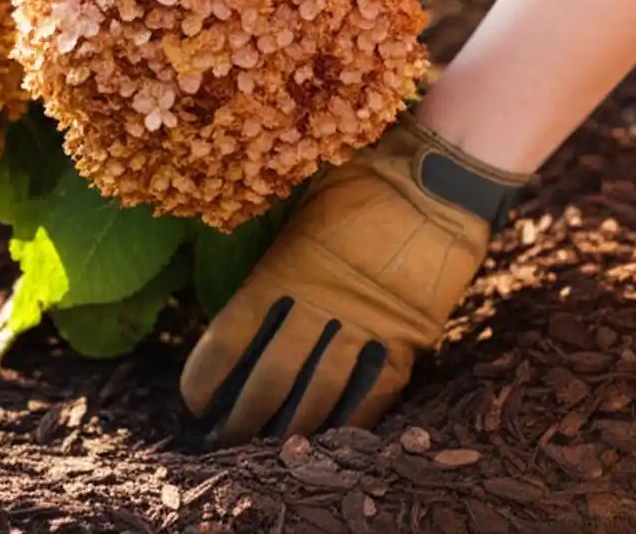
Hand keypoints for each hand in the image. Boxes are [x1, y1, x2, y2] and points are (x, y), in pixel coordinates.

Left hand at [180, 115, 527, 444]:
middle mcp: (318, 307)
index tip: (195, 400)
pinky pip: (372, 396)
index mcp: (283, 270)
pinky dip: (347, 425)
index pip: (229, 339)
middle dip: (242, 419)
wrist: (439, 178)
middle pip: (269, 380)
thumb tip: (242, 290)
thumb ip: (273, 256)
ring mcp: (365, 328)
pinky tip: (327, 445)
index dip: (207, 377)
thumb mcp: (300, 207)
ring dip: (288, 433)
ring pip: (317, 397)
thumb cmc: (362, 180)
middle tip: (222, 444)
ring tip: (265, 458)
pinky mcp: (406, 341)